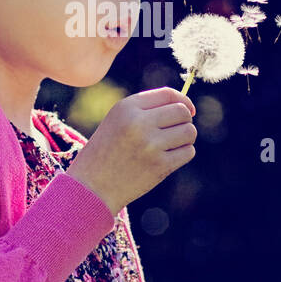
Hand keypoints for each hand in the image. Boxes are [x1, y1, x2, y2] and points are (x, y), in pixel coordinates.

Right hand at [66, 87, 196, 214]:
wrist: (91, 187)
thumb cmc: (106, 152)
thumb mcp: (117, 121)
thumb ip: (146, 109)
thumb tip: (186, 107)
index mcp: (126, 107)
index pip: (168, 94)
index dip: (184, 100)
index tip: (188, 110)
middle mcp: (139, 122)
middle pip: (182, 112)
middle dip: (184, 121)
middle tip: (174, 132)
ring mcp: (150, 144)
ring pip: (189, 132)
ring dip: (185, 138)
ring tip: (169, 146)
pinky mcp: (160, 165)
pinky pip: (188, 152)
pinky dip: (182, 154)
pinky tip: (167, 159)